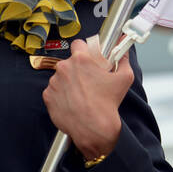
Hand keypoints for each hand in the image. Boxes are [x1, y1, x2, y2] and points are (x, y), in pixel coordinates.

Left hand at [42, 34, 135, 161]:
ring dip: (69, 81)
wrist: (93, 128)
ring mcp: (54, 83)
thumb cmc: (108, 103)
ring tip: (81, 93)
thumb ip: (123, 59)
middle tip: (89, 78)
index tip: (89, 56)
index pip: (78, 44)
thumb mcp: (124, 77)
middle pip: (69, 61)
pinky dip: (62, 94)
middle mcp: (64, 68)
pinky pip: (54, 90)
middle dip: (78, 67)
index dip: (85, 49)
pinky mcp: (48, 97)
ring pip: (61, 76)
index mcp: (81, 60)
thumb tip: (124, 50)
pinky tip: (73, 101)